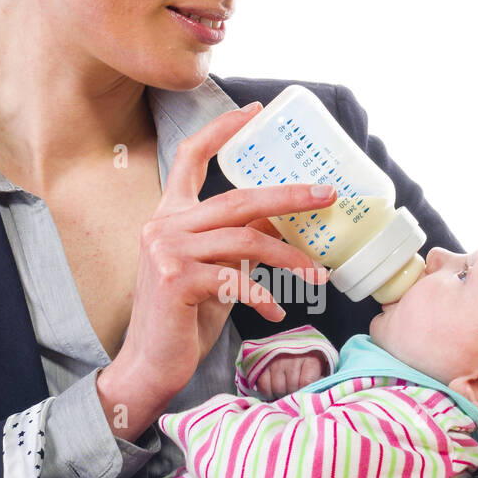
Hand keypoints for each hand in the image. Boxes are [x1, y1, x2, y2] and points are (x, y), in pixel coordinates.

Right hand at [99, 103, 333, 425]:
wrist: (151, 365)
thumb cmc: (185, 318)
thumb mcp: (218, 270)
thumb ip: (239, 241)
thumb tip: (284, 219)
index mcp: (170, 216)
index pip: (190, 157)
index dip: (221, 130)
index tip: (254, 112)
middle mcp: (163, 226)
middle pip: (237, 198)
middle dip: (288, 196)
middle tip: (327, 195)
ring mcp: (166, 252)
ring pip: (245, 240)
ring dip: (289, 257)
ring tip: (317, 275)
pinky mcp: (176, 281)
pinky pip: (235, 280)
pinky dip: (264, 296)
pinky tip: (276, 312)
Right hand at [254, 351, 327, 398]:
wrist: (293, 340)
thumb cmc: (309, 358)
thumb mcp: (321, 366)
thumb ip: (320, 379)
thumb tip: (316, 393)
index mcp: (310, 359)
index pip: (305, 383)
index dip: (304, 391)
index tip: (304, 392)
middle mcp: (292, 359)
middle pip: (291, 388)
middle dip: (292, 393)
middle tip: (293, 391)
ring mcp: (276, 361)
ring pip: (277, 389)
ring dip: (280, 393)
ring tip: (284, 389)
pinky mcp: (263, 364)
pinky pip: (263, 386)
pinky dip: (268, 392)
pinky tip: (273, 389)